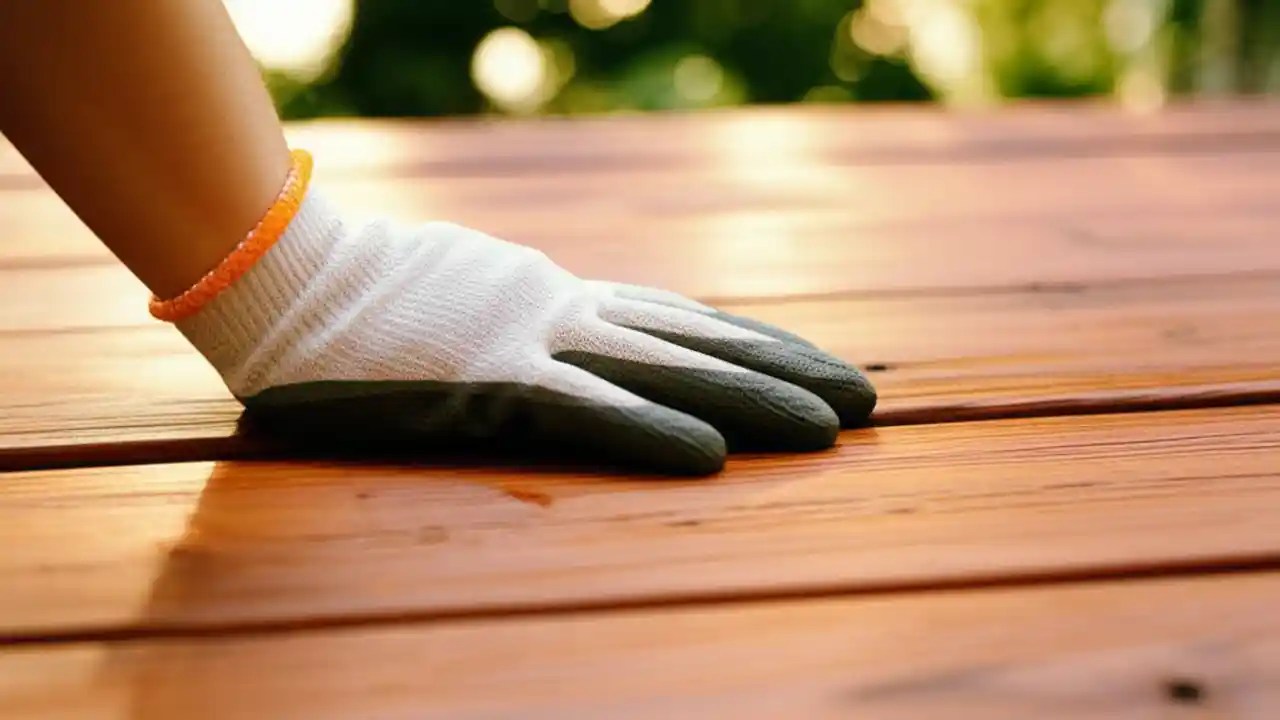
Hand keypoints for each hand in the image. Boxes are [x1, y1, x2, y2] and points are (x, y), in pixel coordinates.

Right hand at [178, 191, 875, 473]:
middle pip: (695, 342)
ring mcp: (528, 341)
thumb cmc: (363, 296)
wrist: (282, 276)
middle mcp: (562, 311)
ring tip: (831, 428)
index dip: (755, 343)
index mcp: (557, 297)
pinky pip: (580, 408)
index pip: (680, 319)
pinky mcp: (483, 380)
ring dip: (749, 402)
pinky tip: (712, 459)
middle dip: (785, 372)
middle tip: (866, 400)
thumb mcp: (467, 295)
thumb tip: (572, 335)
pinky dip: (647, 431)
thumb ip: (526, 318)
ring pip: (661, 371)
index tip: (816, 365)